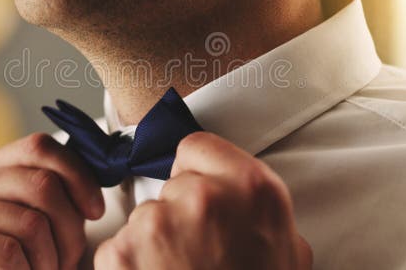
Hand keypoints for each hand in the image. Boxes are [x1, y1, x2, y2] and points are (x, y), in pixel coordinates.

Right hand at [0, 133, 104, 269]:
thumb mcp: (38, 228)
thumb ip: (56, 198)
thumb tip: (99, 182)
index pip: (39, 147)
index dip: (77, 175)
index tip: (95, 211)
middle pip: (41, 184)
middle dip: (70, 231)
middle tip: (68, 263)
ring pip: (30, 224)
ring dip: (50, 262)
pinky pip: (6, 253)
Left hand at [94, 132, 311, 269]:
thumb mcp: (286, 253)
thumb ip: (261, 212)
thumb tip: (243, 199)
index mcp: (254, 190)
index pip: (197, 147)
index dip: (197, 175)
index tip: (201, 198)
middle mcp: (206, 197)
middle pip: (171, 185)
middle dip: (179, 214)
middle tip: (198, 256)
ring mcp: (159, 223)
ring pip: (145, 218)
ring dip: (154, 245)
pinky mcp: (122, 252)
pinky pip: (119, 247)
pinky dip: (129, 268)